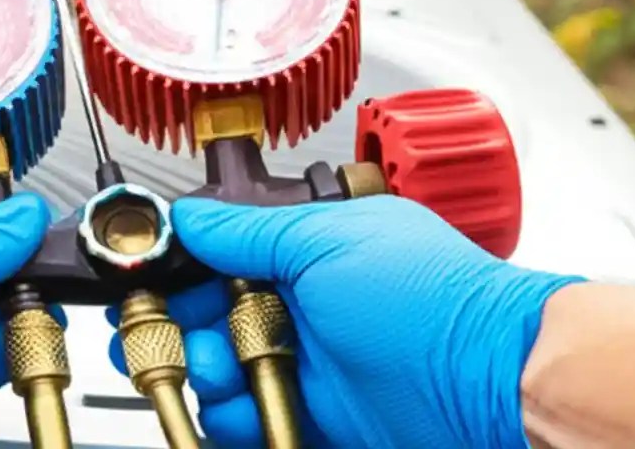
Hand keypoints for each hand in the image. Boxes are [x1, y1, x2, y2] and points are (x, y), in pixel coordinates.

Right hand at [109, 196, 583, 447]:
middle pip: (205, 318)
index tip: (143, 282)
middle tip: (169, 335)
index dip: (174, 271)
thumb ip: (248, 231)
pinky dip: (232, 418)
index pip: (215, 256)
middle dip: (179, 327)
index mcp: (302, 252)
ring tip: (218, 371)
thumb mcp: (326, 243)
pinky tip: (239, 408)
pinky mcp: (314, 417)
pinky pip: (248, 419)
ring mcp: (306, 364)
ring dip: (204, 373)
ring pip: (219, 373)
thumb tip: (190, 214)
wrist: (491, 383)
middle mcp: (300, 305)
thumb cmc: (431, 299)